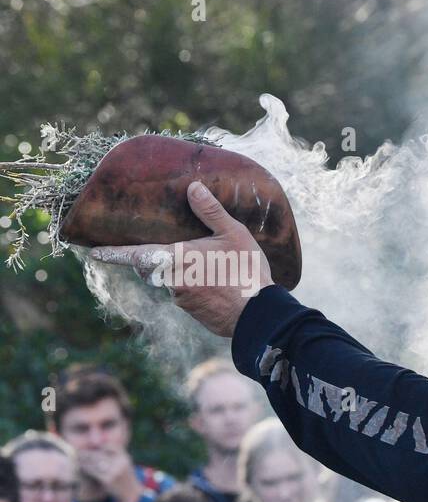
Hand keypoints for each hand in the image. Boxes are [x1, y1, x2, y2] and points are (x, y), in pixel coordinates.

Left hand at [77, 445, 141, 501]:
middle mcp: (120, 463)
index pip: (110, 446)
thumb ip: (116, 456)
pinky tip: (81, 468)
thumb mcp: (125, 465)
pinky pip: (93, 472)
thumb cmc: (126, 479)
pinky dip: (86, 469)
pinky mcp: (108, 479)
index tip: (90, 446)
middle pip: (100, 454)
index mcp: (124, 457)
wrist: (133, 494)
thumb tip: (100, 447)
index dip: (99, 446)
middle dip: (88, 453)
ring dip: (85, 460)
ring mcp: (114, 471)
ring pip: (95, 463)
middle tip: (78, 452)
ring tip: (77, 459)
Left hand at [90, 181, 272, 337]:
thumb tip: (193, 187)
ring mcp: (183, 300)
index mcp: (176, 258)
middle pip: (152, 270)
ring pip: (171, 284)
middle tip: (160, 251)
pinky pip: (188, 298)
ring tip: (205, 268)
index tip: (94, 253)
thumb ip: (211, 212)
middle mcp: (172, 281)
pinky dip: (196, 290)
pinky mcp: (196, 314)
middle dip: (151, 262)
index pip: (135, 255)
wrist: (260, 314)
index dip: (114, 254)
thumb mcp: (234, 234)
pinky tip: (217, 285)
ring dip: (180, 276)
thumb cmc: (245, 271)